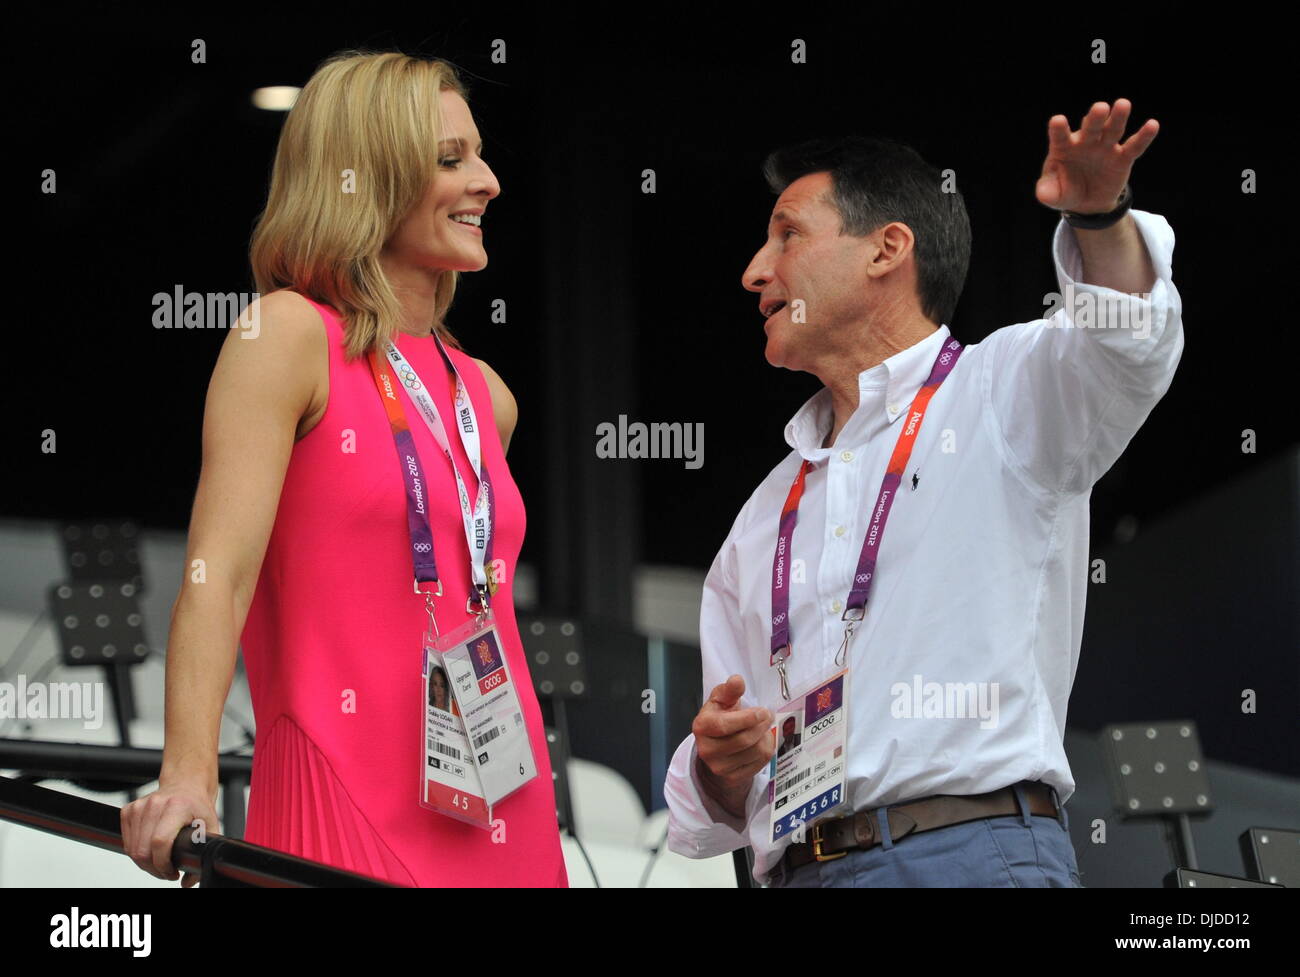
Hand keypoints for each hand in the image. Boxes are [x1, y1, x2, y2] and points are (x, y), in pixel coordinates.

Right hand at [121, 780, 219, 886]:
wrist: (185, 783)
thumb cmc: (197, 804)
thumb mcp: (210, 826)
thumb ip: (203, 853)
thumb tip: (188, 882)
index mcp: (177, 806)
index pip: (159, 842)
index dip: (163, 864)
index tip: (172, 872)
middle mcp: (155, 804)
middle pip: (143, 850)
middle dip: (154, 869)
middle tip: (167, 871)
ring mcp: (139, 806)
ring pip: (132, 849)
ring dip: (145, 863)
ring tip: (160, 863)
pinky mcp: (128, 810)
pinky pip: (127, 842)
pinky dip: (137, 852)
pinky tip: (151, 851)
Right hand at [692, 675, 774, 807]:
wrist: (715, 746)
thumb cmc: (719, 718)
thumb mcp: (721, 700)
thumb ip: (729, 690)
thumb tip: (737, 680)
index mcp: (701, 726)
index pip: (725, 726)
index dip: (747, 719)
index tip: (762, 711)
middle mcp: (706, 749)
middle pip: (743, 740)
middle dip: (761, 726)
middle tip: (769, 716)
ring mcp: (719, 767)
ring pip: (755, 752)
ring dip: (766, 737)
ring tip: (764, 728)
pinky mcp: (732, 777)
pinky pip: (759, 764)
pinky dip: (766, 750)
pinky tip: (761, 741)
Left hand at [1036, 99, 1157, 213]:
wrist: (1087, 203)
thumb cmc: (1066, 191)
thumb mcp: (1053, 195)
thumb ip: (1047, 192)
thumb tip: (1043, 194)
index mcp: (1064, 148)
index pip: (1060, 136)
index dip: (1059, 129)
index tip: (1057, 121)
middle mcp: (1086, 143)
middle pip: (1090, 127)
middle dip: (1094, 118)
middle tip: (1100, 108)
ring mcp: (1105, 148)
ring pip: (1112, 130)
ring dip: (1118, 118)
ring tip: (1123, 104)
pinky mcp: (1123, 158)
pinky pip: (1134, 146)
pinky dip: (1144, 136)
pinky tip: (1152, 125)